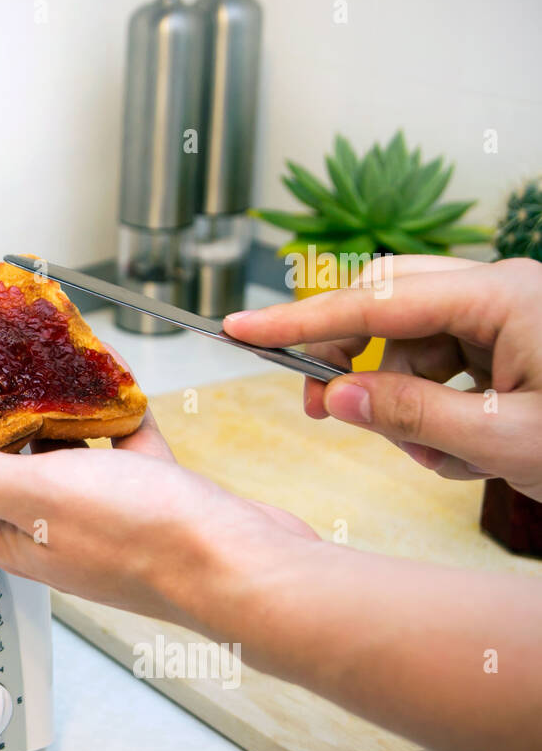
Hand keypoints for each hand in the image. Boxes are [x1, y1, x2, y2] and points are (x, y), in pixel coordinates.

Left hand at [0, 414, 320, 633]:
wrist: (243, 562)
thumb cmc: (146, 539)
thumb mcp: (37, 494)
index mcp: (16, 535)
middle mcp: (55, 528)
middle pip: (8, 464)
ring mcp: (105, 513)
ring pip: (67, 452)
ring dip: (55, 411)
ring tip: (43, 365)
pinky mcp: (151, 497)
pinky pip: (121, 446)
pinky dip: (114, 415)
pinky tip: (114, 386)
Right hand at [223, 255, 541, 500]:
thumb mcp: (506, 441)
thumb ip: (410, 416)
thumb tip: (337, 396)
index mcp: (506, 297)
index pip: (376, 303)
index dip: (300, 320)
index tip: (239, 329)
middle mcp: (503, 291)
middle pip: (387, 310)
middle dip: (353, 364)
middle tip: (321, 412)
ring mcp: (509, 314)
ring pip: (413, 346)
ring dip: (406, 405)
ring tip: (442, 459)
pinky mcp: (512, 342)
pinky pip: (443, 365)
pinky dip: (436, 411)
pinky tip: (465, 451)